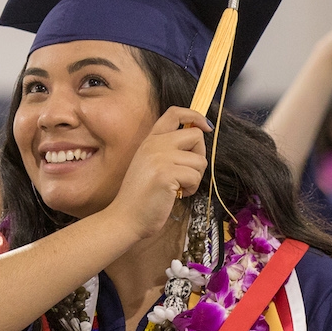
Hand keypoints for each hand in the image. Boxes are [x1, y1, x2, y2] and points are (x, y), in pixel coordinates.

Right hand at [108, 106, 210, 242]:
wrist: (125, 218)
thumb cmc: (141, 196)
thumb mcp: (150, 164)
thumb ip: (167, 150)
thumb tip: (197, 141)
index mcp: (151, 140)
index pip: (175, 113)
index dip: (195, 116)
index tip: (206, 127)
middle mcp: (155, 144)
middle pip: (196, 136)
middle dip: (200, 156)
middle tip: (188, 172)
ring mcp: (160, 157)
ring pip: (200, 160)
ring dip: (195, 177)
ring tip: (179, 187)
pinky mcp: (166, 173)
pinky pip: (195, 177)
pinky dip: (191, 189)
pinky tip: (177, 195)